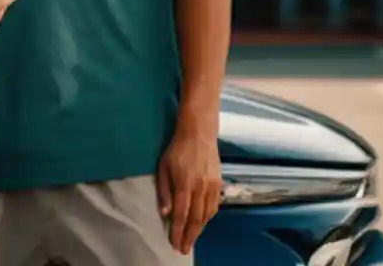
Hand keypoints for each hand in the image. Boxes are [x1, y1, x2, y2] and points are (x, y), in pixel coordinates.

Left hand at [156, 128, 221, 254]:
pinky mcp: (219, 184)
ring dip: (199, 229)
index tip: (174, 243)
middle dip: (189, 236)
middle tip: (183, 248)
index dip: (178, 231)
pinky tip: (202, 222)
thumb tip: (165, 213)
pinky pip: (214, 206)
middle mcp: (200, 188)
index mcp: (184, 185)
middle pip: (196, 219)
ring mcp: (212, 187)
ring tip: (191, 238)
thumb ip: (164, 191)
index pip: (181, 215)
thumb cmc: (176, 150)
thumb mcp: (163, 167)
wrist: (199, 134)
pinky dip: (208, 217)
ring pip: (207, 215)